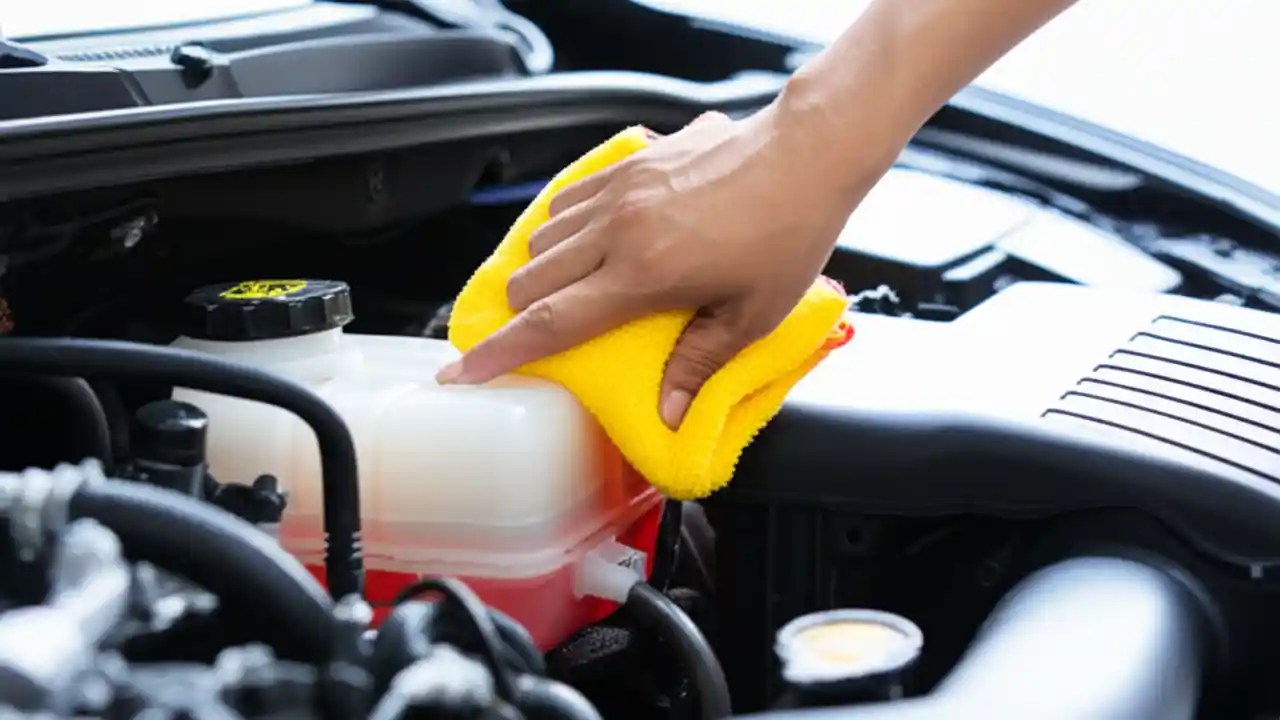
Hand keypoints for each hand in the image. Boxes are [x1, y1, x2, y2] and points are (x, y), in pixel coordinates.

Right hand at [437, 105, 860, 428]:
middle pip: (532, 279)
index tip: (461, 372)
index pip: (552, 322)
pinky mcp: (628, 162)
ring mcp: (619, 189)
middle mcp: (618, 229)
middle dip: (523, 314)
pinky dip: (563, 228)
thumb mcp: (751, 315)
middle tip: (539, 334)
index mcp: (643, 274)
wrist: (803, 154)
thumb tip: (670, 413)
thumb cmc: (786, 235)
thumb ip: (699, 363)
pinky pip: (567, 200)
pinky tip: (590, 242)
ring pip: (542, 237)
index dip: (501, 353)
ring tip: (571, 289)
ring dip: (543, 270)